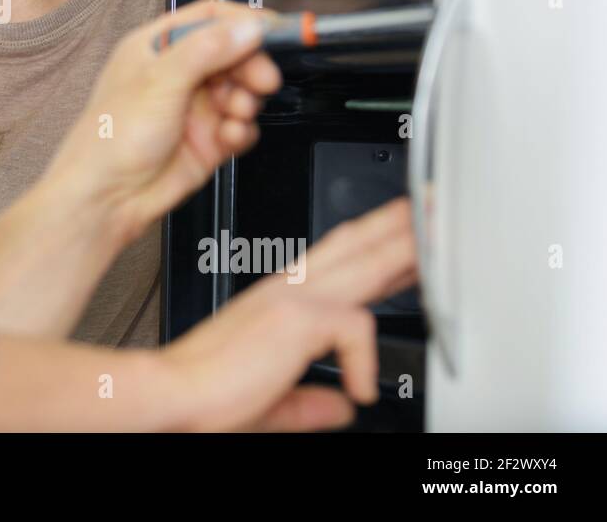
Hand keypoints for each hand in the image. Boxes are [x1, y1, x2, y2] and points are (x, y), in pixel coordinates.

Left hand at [44, 0, 280, 245]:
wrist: (107, 198)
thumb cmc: (111, 138)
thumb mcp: (160, 82)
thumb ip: (206, 50)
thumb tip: (246, 28)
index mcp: (157, 47)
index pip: (209, 18)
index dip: (243, 21)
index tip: (273, 31)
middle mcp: (176, 74)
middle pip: (232, 54)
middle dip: (252, 66)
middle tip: (263, 80)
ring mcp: (193, 107)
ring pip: (240, 90)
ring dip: (247, 100)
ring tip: (237, 113)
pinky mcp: (207, 139)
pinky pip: (240, 126)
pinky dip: (242, 130)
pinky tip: (229, 136)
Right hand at [161, 197, 418, 430]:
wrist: (172, 395)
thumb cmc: (206, 397)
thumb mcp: (272, 401)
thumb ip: (310, 402)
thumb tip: (341, 407)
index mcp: (279, 301)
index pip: (338, 262)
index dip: (376, 246)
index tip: (405, 241)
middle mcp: (287, 290)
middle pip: (355, 244)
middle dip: (397, 224)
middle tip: (433, 204)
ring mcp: (292, 298)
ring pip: (365, 261)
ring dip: (407, 244)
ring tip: (440, 229)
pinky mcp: (297, 318)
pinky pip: (357, 326)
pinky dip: (365, 362)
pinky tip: (361, 390)